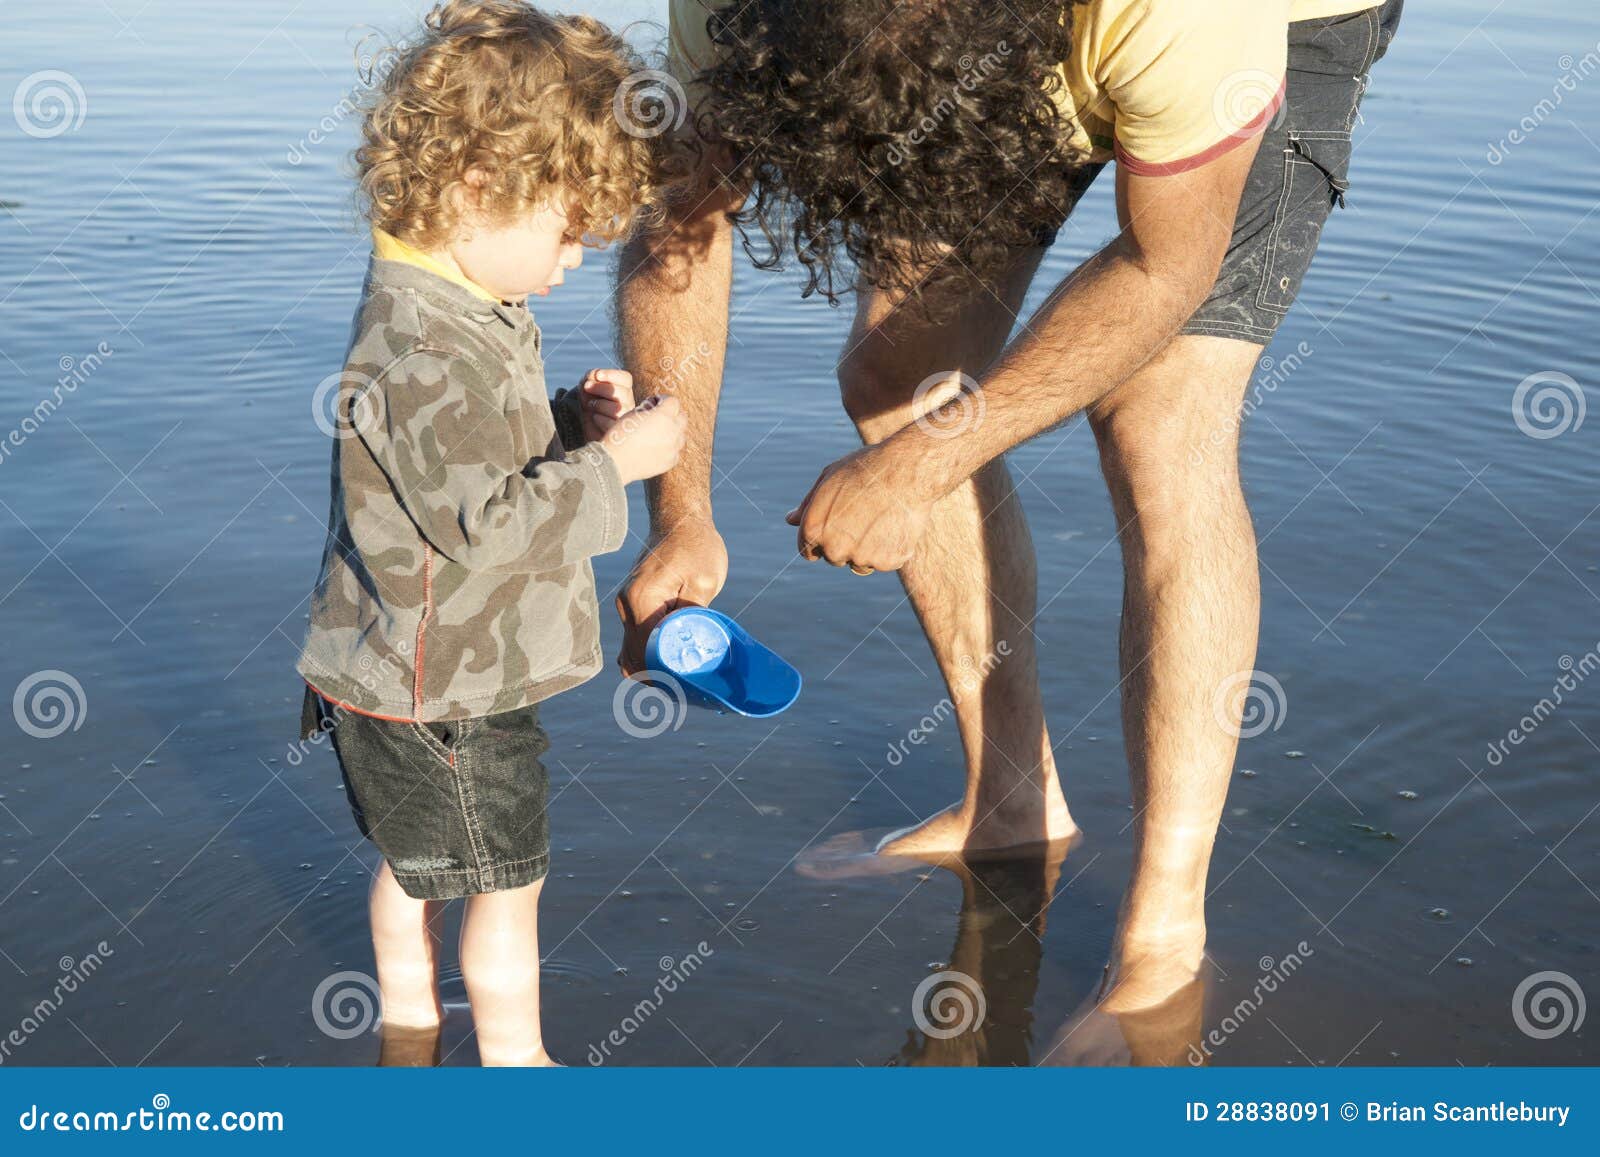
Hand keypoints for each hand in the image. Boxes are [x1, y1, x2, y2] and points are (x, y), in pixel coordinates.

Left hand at [576, 368, 633, 442]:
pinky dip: (599, 419)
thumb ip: (590, 379)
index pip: (625, 379)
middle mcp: (628, 404)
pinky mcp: (618, 433)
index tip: (596, 375)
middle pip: (622, 392)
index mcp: (624, 390)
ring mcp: (625, 419)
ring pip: (617, 407)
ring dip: (598, 404)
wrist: (584, 428)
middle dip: (601, 387)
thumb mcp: (587, 389)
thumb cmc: (589, 406)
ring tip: (590, 405)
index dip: (612, 375)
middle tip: (587, 387)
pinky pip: (610, 423)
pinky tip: (595, 419)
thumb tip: (593, 375)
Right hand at [601, 394, 686, 484]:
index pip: (673, 401)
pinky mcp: (671, 461)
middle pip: (682, 417)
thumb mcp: (633, 414)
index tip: (654, 402)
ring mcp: (674, 448)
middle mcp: (673, 431)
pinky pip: (676, 451)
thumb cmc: (620, 435)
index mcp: (663, 416)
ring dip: (673, 431)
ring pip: (681, 435)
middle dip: (672, 413)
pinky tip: (657, 447)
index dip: (663, 400)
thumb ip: (649, 408)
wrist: (615, 462)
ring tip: (658, 433)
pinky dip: (670, 447)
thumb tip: (655, 407)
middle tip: (658, 416)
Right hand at [616, 516, 728, 675]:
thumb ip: (693, 614)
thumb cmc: (696, 547)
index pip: (646, 650)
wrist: (680, 522)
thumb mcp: (704, 580)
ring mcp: (627, 607)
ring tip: (678, 684)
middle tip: (684, 691)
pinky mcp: (633, 607)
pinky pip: (635, 640)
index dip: (663, 673)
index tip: (683, 687)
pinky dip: (646, 657)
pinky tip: (666, 668)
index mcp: (641, 600)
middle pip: (635, 655)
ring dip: (651, 668)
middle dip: (656, 676)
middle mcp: (627, 606)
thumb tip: (690, 645)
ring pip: (632, 651)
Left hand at [786, 443, 935, 572]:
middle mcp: (834, 548)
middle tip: (863, 516)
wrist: (906, 469)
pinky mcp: (887, 562)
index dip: (822, 539)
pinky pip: (884, 561)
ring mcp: (861, 558)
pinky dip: (890, 548)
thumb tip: (790, 520)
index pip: (809, 552)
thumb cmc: (865, 468)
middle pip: (835, 558)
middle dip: (845, 543)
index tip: (837, 526)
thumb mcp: (828, 478)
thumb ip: (808, 505)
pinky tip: (895, 523)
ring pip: (861, 563)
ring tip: (880, 518)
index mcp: (813, 530)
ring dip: (868, 548)